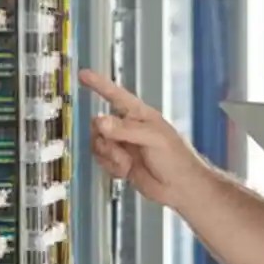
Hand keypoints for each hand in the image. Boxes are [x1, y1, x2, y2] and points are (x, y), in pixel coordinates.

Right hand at [78, 68, 208, 210]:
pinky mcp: (119, 163)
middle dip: (104, 139)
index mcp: (139, 114)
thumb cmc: (175, 158)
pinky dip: (111, 167)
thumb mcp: (153, 138)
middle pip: (98, 125)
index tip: (83, 75)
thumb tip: (99, 121)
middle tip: (119, 149)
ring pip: (97, 144)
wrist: (180, 188)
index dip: (99, 84)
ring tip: (126, 163)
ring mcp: (123, 146)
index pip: (115, 95)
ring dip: (109, 155)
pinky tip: (126, 171)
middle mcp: (128, 128)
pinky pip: (102, 160)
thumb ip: (125, 130)